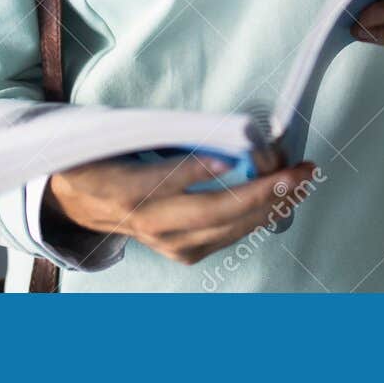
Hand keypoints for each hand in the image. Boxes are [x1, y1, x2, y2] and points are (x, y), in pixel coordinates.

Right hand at [44, 155, 319, 265]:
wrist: (80, 201)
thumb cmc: (107, 159)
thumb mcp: (120, 136)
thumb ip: (165, 136)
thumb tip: (219, 131)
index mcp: (128, 189)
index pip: (170, 180)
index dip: (202, 170)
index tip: (234, 158)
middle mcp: (149, 222)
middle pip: (212, 212)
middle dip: (261, 193)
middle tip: (296, 172)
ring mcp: (167, 242)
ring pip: (227, 228)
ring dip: (270, 205)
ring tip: (302, 182)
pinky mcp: (181, 252)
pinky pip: (227, 236)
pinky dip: (257, 217)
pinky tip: (281, 199)